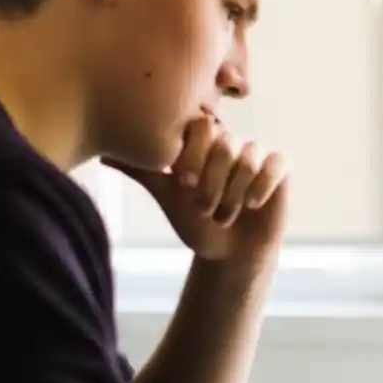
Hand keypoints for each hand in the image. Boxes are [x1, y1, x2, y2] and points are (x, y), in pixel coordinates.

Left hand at [102, 115, 288, 265]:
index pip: (200, 128)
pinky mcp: (281, 167)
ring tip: (227, 215)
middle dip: (213, 182)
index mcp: (202, 142)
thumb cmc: (196, 223)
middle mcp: (230, 141)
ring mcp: (256, 152)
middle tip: (205, 207)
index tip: (184, 185)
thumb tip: (101, 155)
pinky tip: (251, 205)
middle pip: (225, 143)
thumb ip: (143, 171)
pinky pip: (275, 164)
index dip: (194, 158)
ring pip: (248, 158)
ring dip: (234, 194)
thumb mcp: (167, 197)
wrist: (230, 253)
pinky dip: (261, 186)